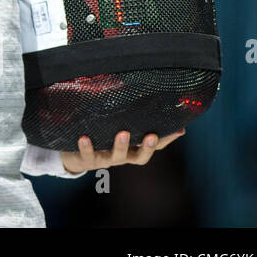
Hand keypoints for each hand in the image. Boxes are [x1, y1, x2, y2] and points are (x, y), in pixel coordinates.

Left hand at [60, 129, 185, 173]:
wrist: (76, 155)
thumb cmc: (101, 136)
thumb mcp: (116, 127)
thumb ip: (130, 118)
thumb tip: (146, 96)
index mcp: (132, 149)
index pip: (154, 146)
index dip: (167, 139)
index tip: (180, 129)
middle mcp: (122, 156)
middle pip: (139, 157)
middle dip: (147, 147)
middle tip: (151, 135)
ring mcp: (105, 159)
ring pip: (116, 157)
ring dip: (121, 146)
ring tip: (123, 133)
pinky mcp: (86, 159)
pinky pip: (87, 155)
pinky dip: (87, 147)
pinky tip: (84, 137)